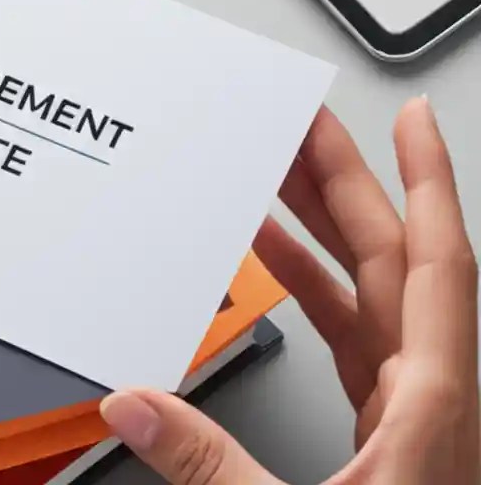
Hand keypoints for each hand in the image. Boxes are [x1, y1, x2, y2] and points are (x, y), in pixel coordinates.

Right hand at [99, 99, 478, 482]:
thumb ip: (210, 462)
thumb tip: (137, 403)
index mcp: (432, 406)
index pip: (434, 263)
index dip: (425, 182)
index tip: (412, 121)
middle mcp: (431, 400)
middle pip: (392, 265)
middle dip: (346, 188)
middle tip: (301, 131)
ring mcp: (412, 417)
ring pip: (372, 299)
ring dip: (325, 237)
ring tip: (273, 187)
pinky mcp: (388, 438)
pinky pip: (355, 342)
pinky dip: (315, 296)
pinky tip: (277, 274)